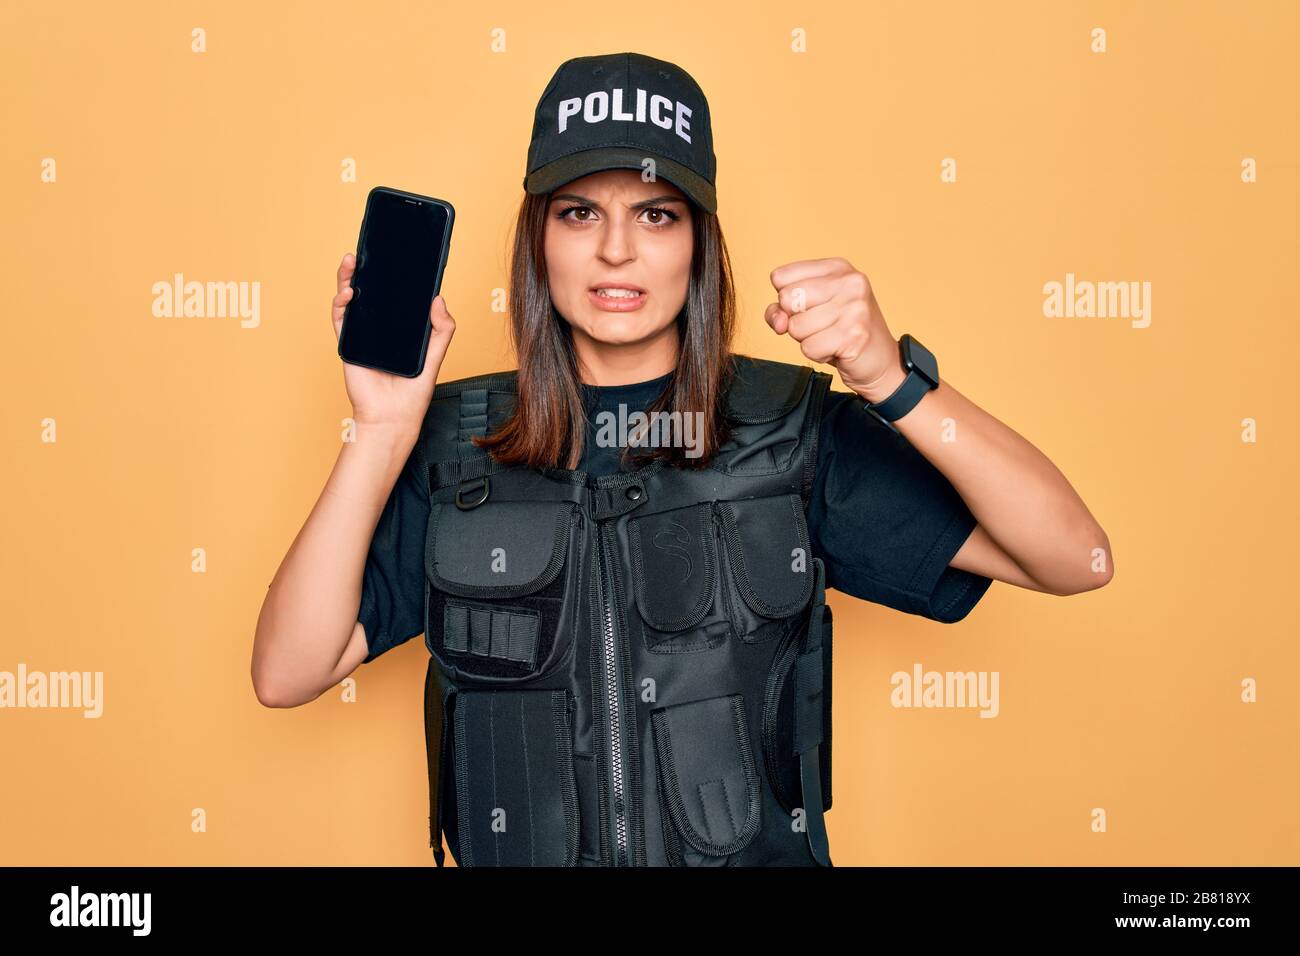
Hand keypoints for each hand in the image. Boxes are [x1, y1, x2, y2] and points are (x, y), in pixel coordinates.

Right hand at [331, 252, 455, 432]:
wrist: (393, 415)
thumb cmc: (413, 390)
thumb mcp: (435, 355)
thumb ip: (442, 328)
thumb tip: (438, 298)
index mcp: (399, 327)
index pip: (394, 295)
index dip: (393, 274)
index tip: (396, 253)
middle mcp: (379, 327)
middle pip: (370, 291)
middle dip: (366, 268)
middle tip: (368, 249)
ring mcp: (362, 334)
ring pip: (351, 298)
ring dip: (348, 277)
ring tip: (353, 261)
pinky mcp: (348, 344)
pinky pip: (341, 318)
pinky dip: (341, 302)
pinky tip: (349, 292)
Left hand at [764, 257, 904, 403]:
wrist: (880, 361)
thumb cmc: (842, 332)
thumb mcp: (810, 311)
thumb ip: (781, 309)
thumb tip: (779, 322)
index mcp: (837, 267)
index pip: (780, 277)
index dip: (786, 300)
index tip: (809, 308)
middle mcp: (850, 281)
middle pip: (786, 299)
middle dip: (796, 320)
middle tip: (822, 325)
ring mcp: (854, 307)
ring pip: (795, 326)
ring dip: (807, 340)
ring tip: (831, 337)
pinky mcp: (853, 335)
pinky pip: (808, 348)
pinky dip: (817, 354)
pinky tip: (836, 349)